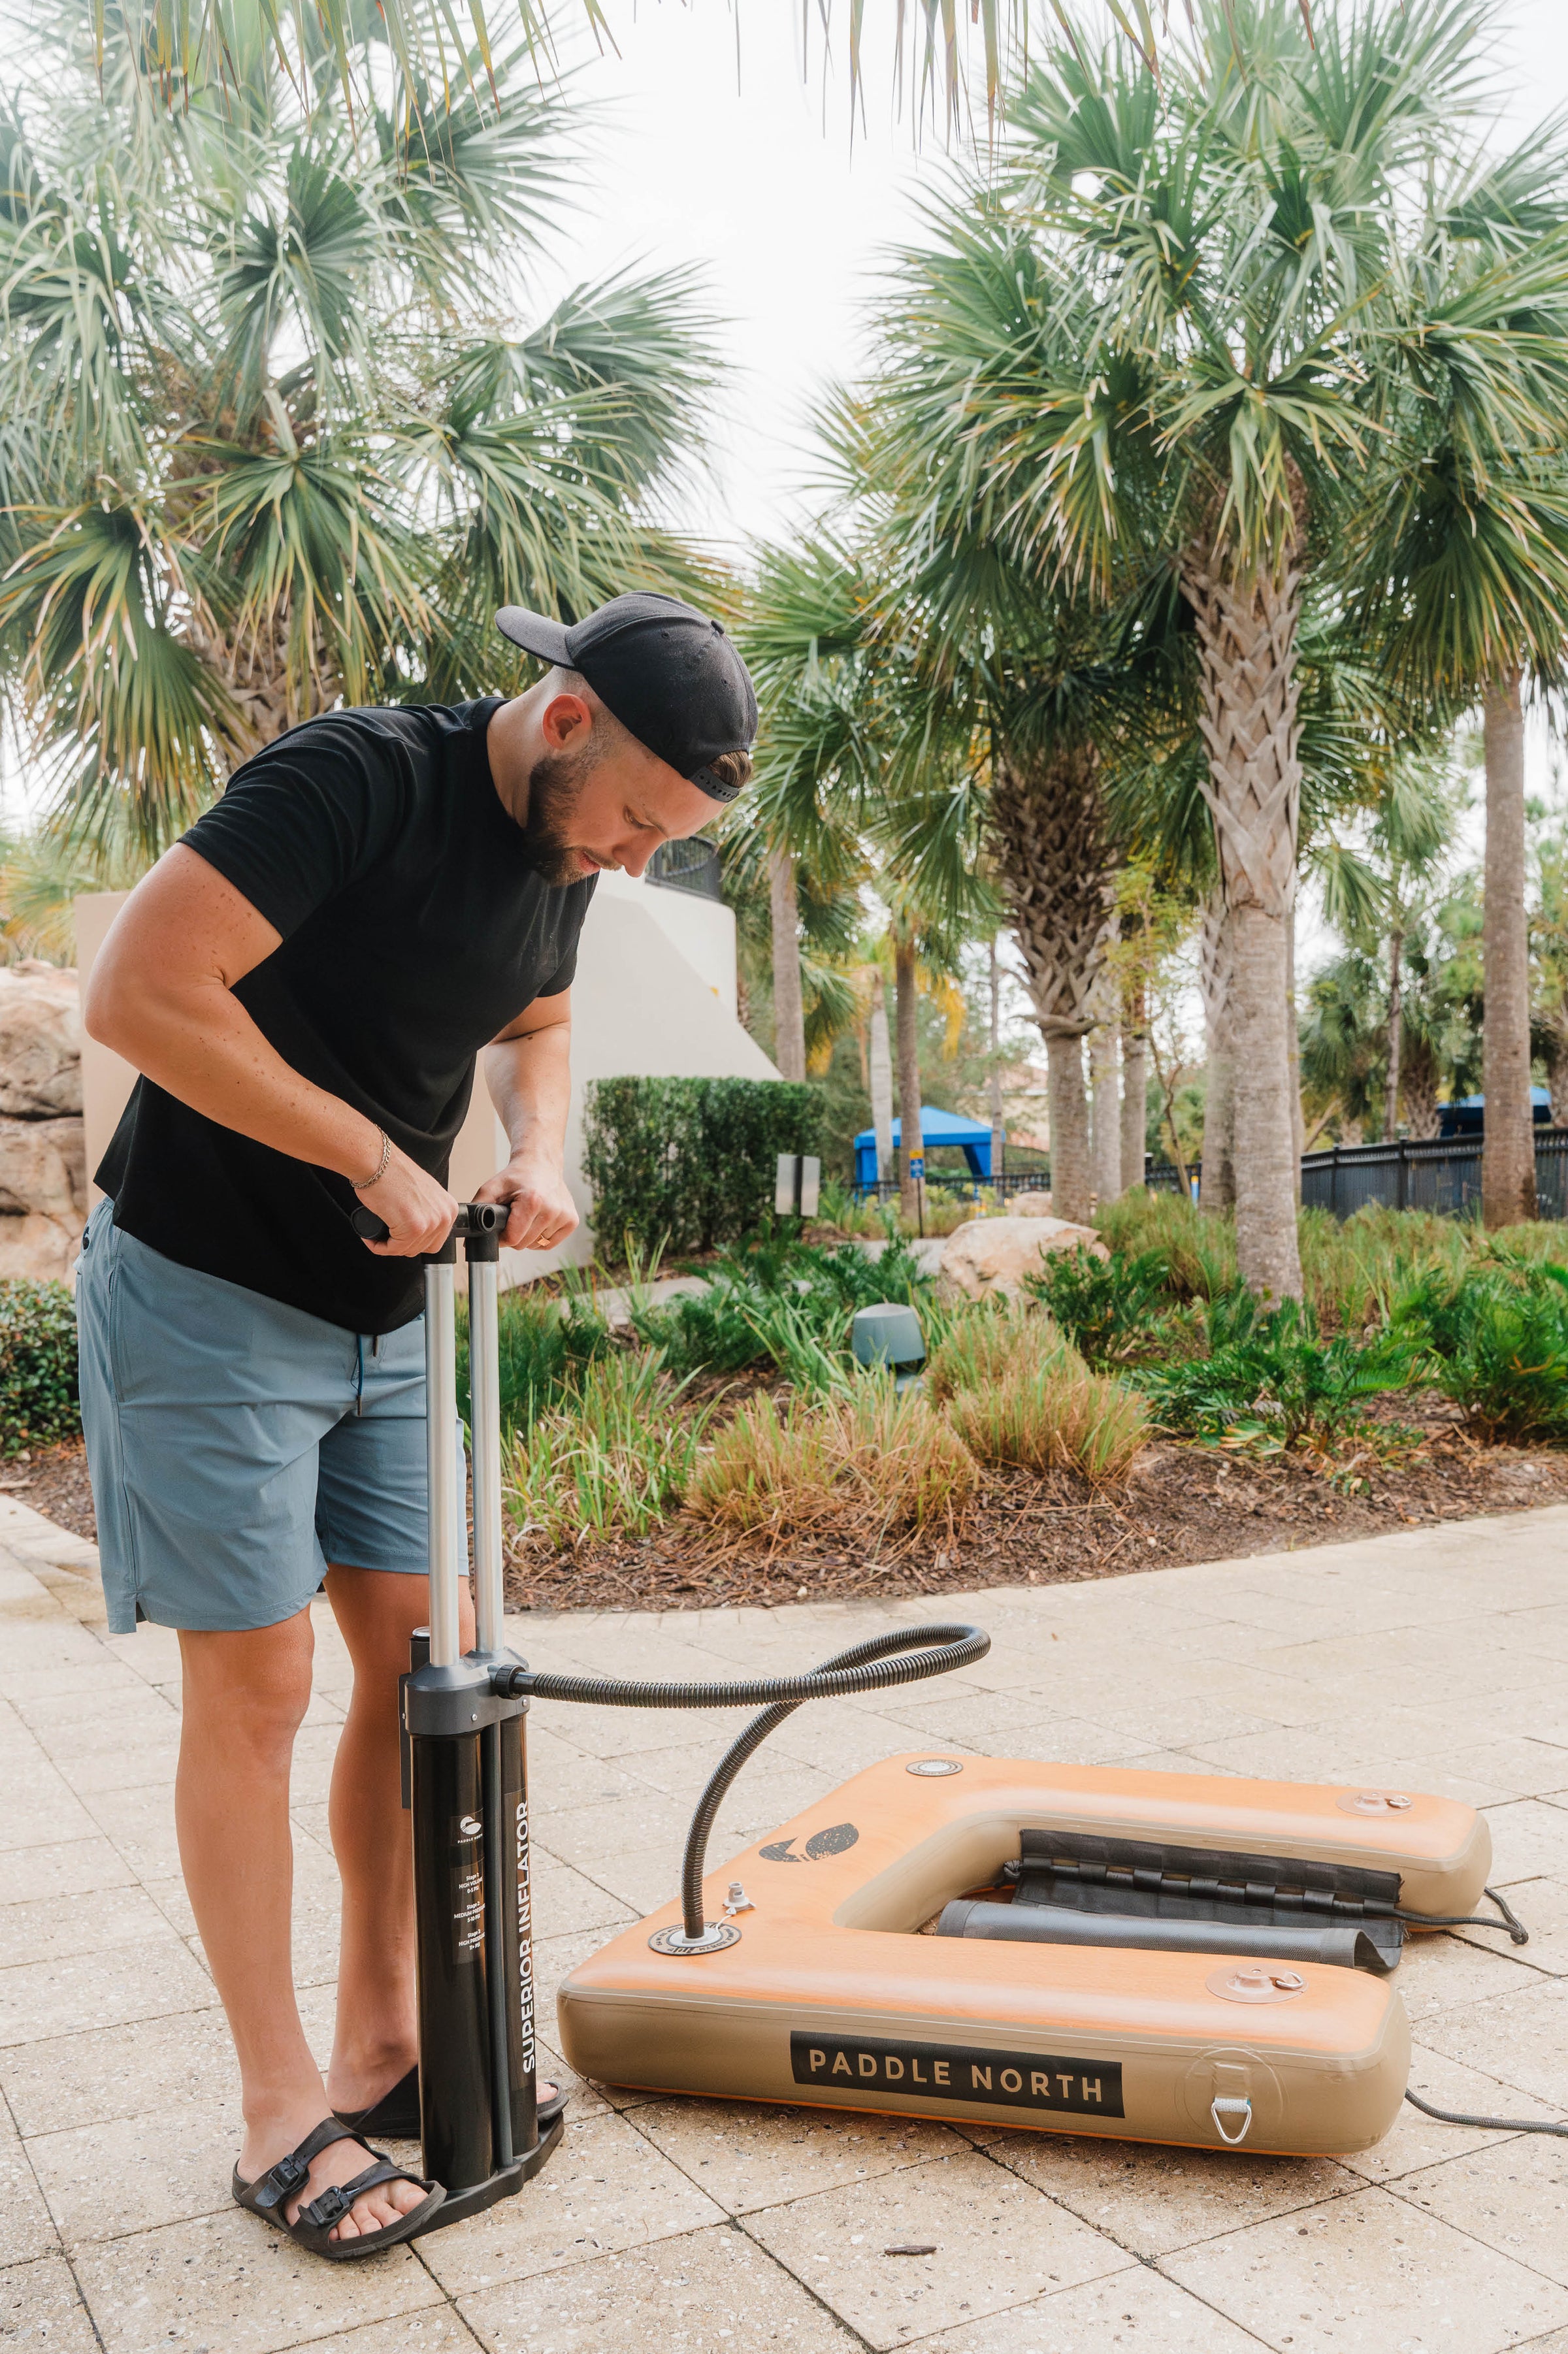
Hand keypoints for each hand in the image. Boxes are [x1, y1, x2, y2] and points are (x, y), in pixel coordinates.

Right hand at [357, 1143, 458, 1257]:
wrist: (378, 1162)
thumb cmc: (392, 1172)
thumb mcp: (422, 1193)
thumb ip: (427, 1210)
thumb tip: (418, 1229)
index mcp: (449, 1207)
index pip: (435, 1239)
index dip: (414, 1241)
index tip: (399, 1236)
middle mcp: (444, 1216)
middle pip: (422, 1247)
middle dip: (401, 1244)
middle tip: (386, 1235)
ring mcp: (430, 1223)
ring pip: (407, 1250)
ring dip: (388, 1246)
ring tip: (377, 1235)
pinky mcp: (413, 1229)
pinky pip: (393, 1249)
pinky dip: (378, 1247)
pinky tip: (371, 1238)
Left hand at [474, 1154, 579, 1253]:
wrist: (541, 1163)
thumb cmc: (517, 1176)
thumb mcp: (492, 1187)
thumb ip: (478, 1209)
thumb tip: (469, 1237)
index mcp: (533, 1201)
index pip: (513, 1239)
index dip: (502, 1236)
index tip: (501, 1225)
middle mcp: (553, 1210)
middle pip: (524, 1244)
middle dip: (515, 1235)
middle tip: (515, 1216)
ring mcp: (565, 1216)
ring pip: (537, 1245)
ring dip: (529, 1235)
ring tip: (528, 1215)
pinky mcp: (572, 1221)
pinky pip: (550, 1244)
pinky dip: (542, 1237)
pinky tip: (539, 1220)